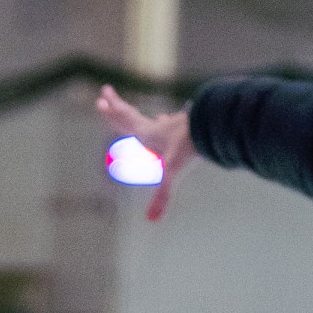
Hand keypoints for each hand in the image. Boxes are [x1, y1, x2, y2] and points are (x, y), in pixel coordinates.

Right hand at [95, 84, 192, 221]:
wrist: (212, 127)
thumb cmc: (188, 146)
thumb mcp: (172, 173)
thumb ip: (162, 196)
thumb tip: (152, 219)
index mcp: (147, 134)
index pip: (124, 120)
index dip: (111, 112)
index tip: (99, 100)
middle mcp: (156, 127)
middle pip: (130, 114)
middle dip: (116, 106)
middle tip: (105, 93)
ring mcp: (169, 125)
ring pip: (149, 119)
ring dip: (138, 117)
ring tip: (132, 118)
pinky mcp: (182, 126)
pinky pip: (166, 125)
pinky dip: (162, 124)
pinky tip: (166, 123)